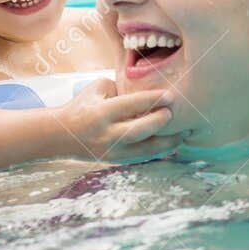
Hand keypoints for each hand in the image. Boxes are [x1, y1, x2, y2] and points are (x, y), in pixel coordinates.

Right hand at [60, 79, 191, 162]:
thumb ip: (123, 89)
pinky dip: (160, 150)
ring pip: (145, 150)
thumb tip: (150, 90)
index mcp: (101, 113)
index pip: (131, 105)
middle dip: (160, 122)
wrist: (62, 135)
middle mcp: (107, 135)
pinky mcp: (117, 161)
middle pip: (140, 130)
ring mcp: (113, 151)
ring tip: (186, 133)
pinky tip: (173, 143)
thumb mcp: (98, 89)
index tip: (171, 96)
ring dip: (168, 142)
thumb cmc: (83, 105)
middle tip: (176, 114)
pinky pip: (143, 157)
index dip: (153, 100)